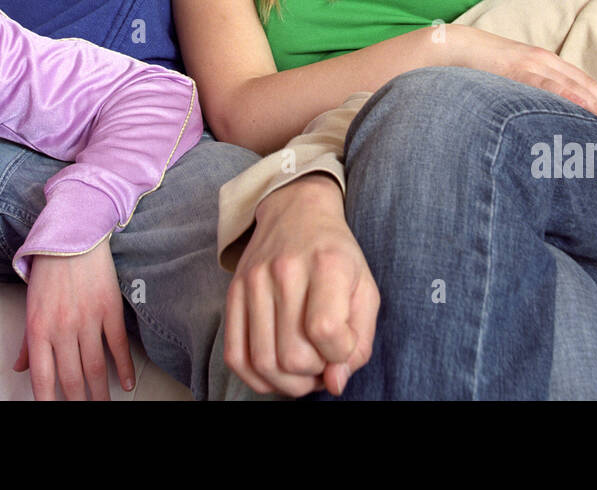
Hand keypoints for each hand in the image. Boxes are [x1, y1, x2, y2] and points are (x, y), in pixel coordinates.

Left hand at [15, 241, 134, 399]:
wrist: (74, 233)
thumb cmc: (48, 269)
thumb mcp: (31, 305)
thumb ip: (26, 342)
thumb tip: (19, 369)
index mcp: (38, 329)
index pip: (42, 378)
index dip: (48, 403)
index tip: (55, 414)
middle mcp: (62, 328)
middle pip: (71, 378)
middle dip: (78, 401)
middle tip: (84, 411)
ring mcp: (88, 319)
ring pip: (95, 367)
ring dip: (100, 391)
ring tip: (103, 405)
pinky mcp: (110, 308)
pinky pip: (117, 345)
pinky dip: (124, 367)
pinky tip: (127, 382)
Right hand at [226, 174, 379, 396]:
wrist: (296, 212)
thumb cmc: (336, 256)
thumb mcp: (364, 290)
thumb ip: (359, 342)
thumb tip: (335, 383)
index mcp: (327, 264)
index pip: (326, 331)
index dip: (340, 354)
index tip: (343, 344)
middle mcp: (285, 270)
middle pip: (292, 356)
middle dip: (314, 373)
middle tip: (323, 361)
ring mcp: (253, 281)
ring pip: (263, 363)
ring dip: (288, 382)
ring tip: (303, 368)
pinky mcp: (232, 293)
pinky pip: (235, 356)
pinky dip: (257, 378)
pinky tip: (277, 371)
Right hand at [459, 27, 596, 132]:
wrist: (457, 46)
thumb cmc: (482, 66)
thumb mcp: (512, 78)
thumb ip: (529, 90)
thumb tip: (540, 115)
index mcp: (545, 62)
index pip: (582, 84)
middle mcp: (545, 61)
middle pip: (585, 86)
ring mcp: (532, 64)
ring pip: (573, 87)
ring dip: (595, 107)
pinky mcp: (517, 69)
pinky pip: (547, 85)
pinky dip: (568, 96)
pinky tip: (582, 108)